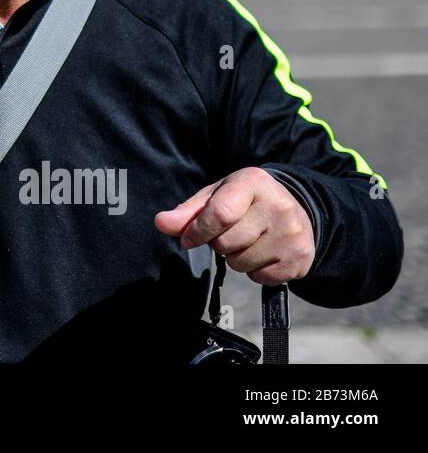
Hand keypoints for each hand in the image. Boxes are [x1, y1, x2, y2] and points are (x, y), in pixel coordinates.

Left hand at [155, 167, 314, 284]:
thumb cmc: (247, 201)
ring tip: (249, 240)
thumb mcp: (217, 195)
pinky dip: (254, 270)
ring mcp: (292, 234)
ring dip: (236, 258)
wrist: (298, 209)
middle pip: (226, 243)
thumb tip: (161, 223)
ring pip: (241, 264)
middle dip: (219, 243)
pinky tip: (264, 252)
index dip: (198, 231)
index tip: (188, 239)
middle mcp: (278, 206)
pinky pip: (260, 278)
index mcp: (253, 183)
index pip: (219, 214)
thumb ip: (188, 211)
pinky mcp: (300, 259)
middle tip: (230, 232)